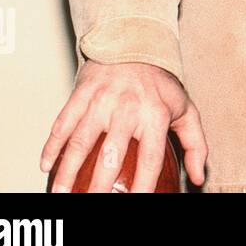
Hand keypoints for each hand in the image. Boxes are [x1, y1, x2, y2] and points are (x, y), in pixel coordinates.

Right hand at [40, 60, 207, 191]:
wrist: (134, 42)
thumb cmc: (160, 84)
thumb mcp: (185, 110)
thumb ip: (195, 144)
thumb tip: (199, 177)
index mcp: (156, 115)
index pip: (150, 158)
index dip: (143, 185)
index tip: (136, 203)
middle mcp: (128, 108)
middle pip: (110, 155)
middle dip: (98, 184)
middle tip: (91, 203)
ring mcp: (102, 100)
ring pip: (80, 142)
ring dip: (67, 171)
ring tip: (61, 195)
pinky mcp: (81, 93)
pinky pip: (63, 123)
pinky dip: (52, 146)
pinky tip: (46, 166)